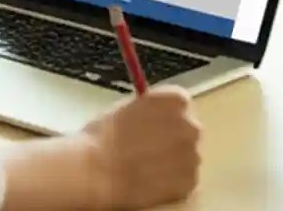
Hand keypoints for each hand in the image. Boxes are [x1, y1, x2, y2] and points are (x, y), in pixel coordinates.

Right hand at [0, 85, 201, 210]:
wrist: (91, 172)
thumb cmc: (96, 137)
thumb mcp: (120, 108)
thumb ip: (144, 107)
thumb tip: (150, 105)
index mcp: (174, 99)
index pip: (180, 101)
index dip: (161, 115)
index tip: (146, 125)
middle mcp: (189, 124)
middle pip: (187, 128)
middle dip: (169, 137)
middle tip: (140, 147)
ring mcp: (191, 154)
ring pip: (186, 155)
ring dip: (170, 160)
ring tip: (139, 165)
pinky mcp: (187, 182)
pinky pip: (184, 180)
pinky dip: (169, 182)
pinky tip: (145, 180)